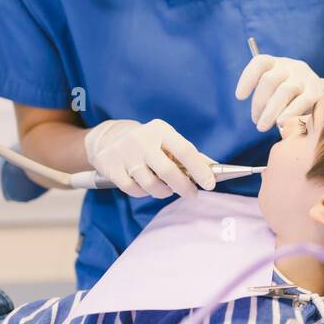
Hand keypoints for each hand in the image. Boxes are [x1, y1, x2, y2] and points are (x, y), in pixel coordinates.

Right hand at [83, 118, 215, 199]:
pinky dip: (144, 193)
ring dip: (163, 192)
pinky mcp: (110, 166)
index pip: (185, 150)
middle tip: (192, 194)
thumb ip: (190, 155)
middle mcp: (141, 139)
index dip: (199, 169)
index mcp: (160, 130)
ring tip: (167, 189)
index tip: (210, 184)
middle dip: (183, 187)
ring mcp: (124, 153)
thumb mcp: (168, 141)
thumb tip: (214, 169)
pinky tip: (146, 187)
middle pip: (167, 171)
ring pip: (151, 185)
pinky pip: (134, 190)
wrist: (110, 138)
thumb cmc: (149, 143)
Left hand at [235, 55, 323, 131]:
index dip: (247, 79)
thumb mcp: (276, 93)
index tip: (240, 97)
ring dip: (270, 111)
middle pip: (269, 80)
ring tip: (263, 127)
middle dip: (259, 103)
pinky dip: (290, 112)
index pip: (260, 63)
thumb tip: (259, 119)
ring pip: (284, 90)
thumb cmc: (291, 99)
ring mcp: (305, 77)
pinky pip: (303, 101)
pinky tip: (281, 123)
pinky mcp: (318, 91)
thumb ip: (267, 100)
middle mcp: (292, 66)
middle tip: (256, 122)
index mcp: (277, 64)